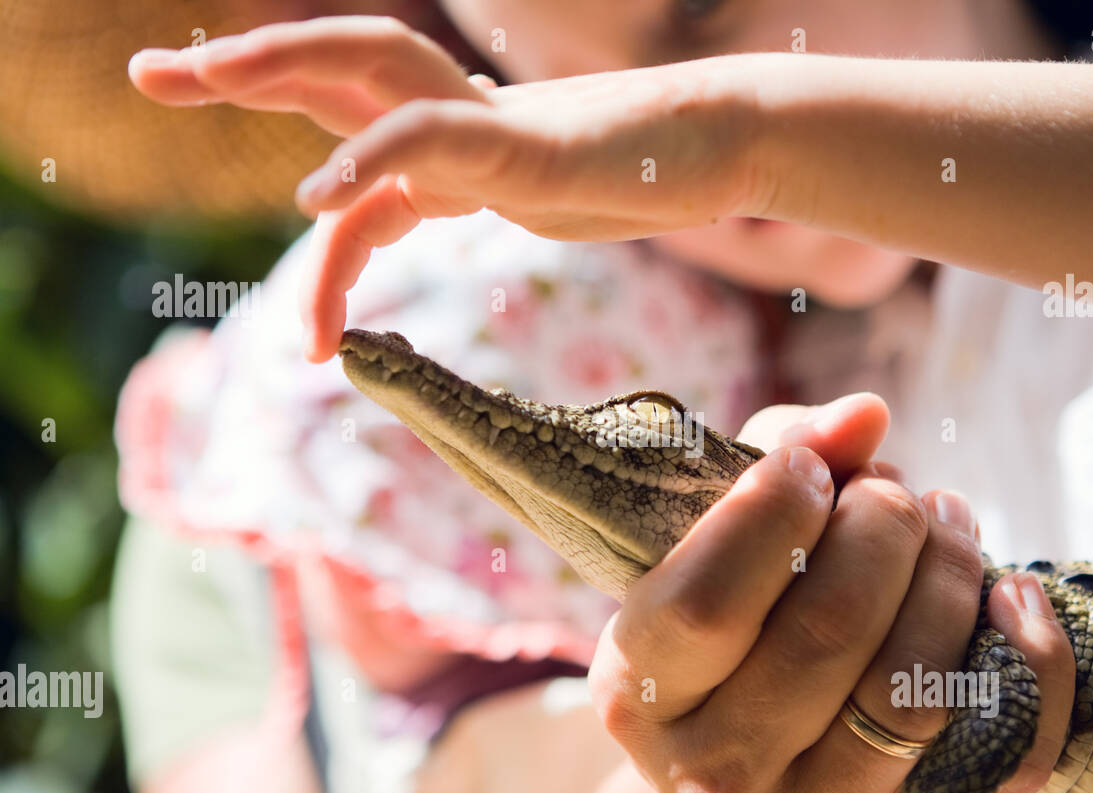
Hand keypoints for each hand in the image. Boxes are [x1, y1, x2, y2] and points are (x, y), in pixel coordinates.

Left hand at [128, 16, 764, 360]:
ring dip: (279, 69)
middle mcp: (455, 112)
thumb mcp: (536, 189)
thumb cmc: (636, 171)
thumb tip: (433, 208)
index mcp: (448, 126)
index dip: (271, 96)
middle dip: (246, 67)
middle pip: (335, 67)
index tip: (196, 92)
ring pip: (368, 72)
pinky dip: (370, 163)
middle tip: (153, 74)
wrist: (721, 148)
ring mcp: (488, 124)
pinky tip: (316, 196)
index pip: (344, 106)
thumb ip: (478, 187)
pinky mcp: (524, 151)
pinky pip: (431, 145)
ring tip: (198, 78)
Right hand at [586, 393, 1073, 792]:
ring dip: (952, 574)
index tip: (812, 467)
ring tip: (950, 523)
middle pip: (827, 629)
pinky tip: (1007, 594)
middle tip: (895, 494)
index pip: (706, 604)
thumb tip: (865, 415)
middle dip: (884, 526)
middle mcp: (708, 771)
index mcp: (638, 689)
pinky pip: (991, 741)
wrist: (744, 788)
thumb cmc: (728, 636)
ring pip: (910, 685)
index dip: (771, 516)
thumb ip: (775, 459)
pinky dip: (1023, 652)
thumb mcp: (715, 544)